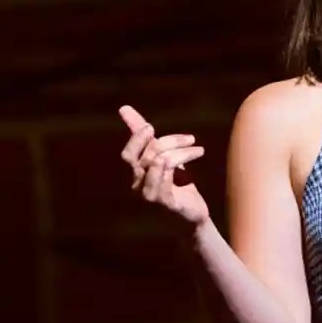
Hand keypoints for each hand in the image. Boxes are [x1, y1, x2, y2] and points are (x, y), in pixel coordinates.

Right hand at [118, 105, 208, 230]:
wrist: (192, 214)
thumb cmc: (175, 184)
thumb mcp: (162, 156)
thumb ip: (145, 136)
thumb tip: (123, 108)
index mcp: (136, 174)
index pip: (128, 154)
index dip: (137, 139)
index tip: (151, 127)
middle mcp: (138, 186)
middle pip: (148, 156)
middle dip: (169, 142)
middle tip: (191, 138)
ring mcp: (151, 197)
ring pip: (159, 165)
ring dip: (181, 153)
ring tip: (198, 150)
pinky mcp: (166, 205)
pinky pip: (164, 184)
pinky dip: (176, 170)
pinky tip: (191, 166)